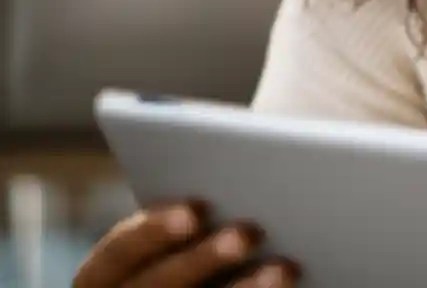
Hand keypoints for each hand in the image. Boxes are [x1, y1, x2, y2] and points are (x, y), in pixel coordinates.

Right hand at [72, 202, 298, 287]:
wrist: (194, 281)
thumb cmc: (186, 246)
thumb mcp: (171, 233)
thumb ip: (186, 215)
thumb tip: (230, 181)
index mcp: (103, 275)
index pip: (119, 251)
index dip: (153, 231)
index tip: (194, 210)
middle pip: (159, 286)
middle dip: (204, 259)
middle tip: (247, 232)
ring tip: (285, 267)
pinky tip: (291, 286)